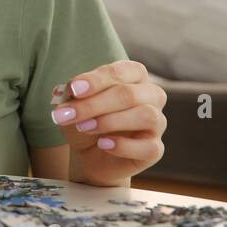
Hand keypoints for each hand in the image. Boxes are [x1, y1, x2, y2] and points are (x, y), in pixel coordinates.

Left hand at [50, 60, 166, 185]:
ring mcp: (157, 123)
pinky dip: (124, 146)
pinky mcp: (155, 149)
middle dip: (94, 104)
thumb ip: (72, 97)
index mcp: (133, 76)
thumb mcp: (73, 106)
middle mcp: (151, 96)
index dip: (96, 80)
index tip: (73, 89)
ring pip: (147, 116)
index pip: (120, 72)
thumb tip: (69, 91)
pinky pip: (150, 147)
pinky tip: (103, 144)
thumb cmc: (85, 120)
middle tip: (69, 114)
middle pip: (130, 94)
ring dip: (110, 122)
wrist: (89, 155)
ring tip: (84, 127)